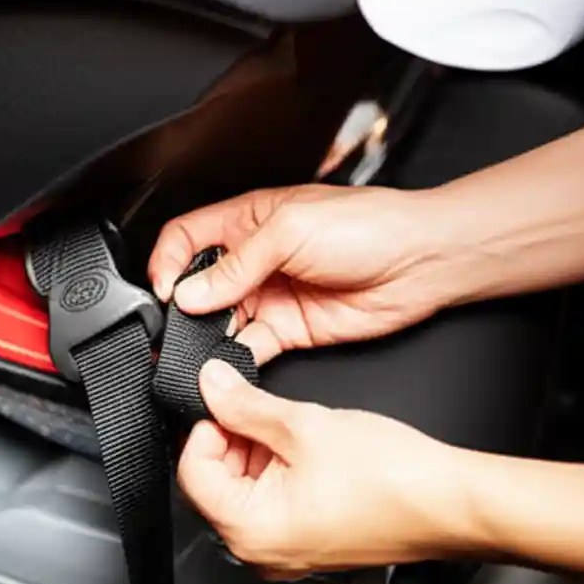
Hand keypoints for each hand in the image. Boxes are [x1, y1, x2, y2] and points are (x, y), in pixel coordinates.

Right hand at [148, 185, 454, 363]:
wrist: (421, 261)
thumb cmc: (368, 225)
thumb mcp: (290, 231)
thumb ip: (236, 265)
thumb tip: (190, 293)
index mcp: (248, 221)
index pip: (186, 238)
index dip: (166, 262)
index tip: (162, 289)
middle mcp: (254, 260)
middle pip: (197, 284)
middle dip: (180, 306)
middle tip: (172, 326)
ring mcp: (270, 296)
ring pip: (219, 321)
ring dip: (204, 336)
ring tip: (197, 347)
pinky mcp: (288, 331)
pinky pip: (249, 348)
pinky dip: (233, 359)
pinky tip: (228, 362)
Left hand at [178, 360, 475, 577]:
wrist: (450, 504)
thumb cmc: (393, 478)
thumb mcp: (304, 425)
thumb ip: (245, 405)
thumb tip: (211, 385)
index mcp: (250, 531)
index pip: (193, 471)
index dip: (206, 426)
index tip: (225, 400)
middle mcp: (260, 553)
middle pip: (214, 483)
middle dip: (231, 439)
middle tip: (260, 408)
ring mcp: (285, 553)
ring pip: (243, 491)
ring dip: (256, 453)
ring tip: (294, 428)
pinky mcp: (307, 545)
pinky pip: (271, 505)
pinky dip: (278, 472)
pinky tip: (306, 449)